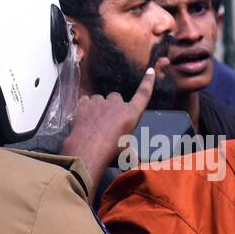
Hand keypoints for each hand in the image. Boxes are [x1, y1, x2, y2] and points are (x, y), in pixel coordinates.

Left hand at [62, 58, 167, 194]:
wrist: (88, 149)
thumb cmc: (112, 152)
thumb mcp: (127, 155)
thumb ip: (132, 154)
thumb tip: (137, 162)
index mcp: (131, 113)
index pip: (143, 94)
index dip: (148, 82)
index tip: (151, 70)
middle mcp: (117, 104)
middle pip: (116, 97)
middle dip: (113, 106)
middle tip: (108, 122)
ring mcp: (99, 102)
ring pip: (99, 99)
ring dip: (98, 107)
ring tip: (94, 123)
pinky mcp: (83, 104)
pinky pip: (85, 101)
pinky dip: (85, 107)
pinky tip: (84, 118)